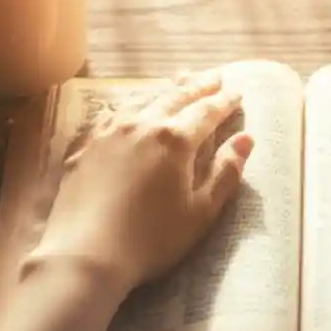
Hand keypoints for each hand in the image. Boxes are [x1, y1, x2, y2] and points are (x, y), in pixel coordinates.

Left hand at [29, 70, 254, 294]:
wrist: (84, 254)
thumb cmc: (151, 239)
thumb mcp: (200, 212)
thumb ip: (225, 173)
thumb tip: (246, 138)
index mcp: (175, 139)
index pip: (207, 111)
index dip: (224, 101)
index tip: (237, 92)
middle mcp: (141, 124)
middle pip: (175, 96)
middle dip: (198, 86)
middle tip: (213, 76)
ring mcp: (108, 131)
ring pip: (141, 99)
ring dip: (164, 90)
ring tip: (176, 83)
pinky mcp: (84, 146)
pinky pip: (111, 113)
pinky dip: (130, 105)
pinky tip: (129, 108)